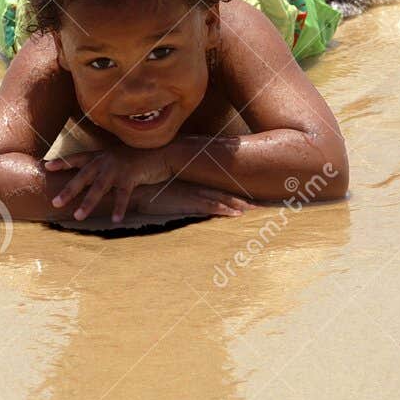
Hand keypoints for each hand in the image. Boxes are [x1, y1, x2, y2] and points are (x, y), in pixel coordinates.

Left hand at [44, 146, 174, 221]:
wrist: (162, 151)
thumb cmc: (139, 156)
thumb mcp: (118, 157)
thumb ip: (105, 165)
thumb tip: (93, 177)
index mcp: (101, 155)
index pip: (78, 158)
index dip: (63, 162)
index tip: (47, 166)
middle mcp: (106, 161)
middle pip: (83, 177)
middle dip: (69, 190)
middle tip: (55, 202)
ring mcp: (118, 168)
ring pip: (99, 188)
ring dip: (88, 204)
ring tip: (78, 216)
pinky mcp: (131, 176)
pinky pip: (122, 195)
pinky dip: (118, 208)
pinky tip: (115, 219)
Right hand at [133, 179, 252, 219]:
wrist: (137, 188)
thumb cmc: (149, 191)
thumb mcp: (168, 193)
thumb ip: (179, 196)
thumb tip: (186, 202)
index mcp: (193, 185)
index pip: (219, 189)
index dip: (235, 194)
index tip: (251, 200)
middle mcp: (196, 187)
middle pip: (226, 193)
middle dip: (244, 200)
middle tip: (262, 204)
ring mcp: (193, 194)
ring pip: (222, 200)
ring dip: (239, 205)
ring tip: (255, 209)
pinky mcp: (187, 201)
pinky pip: (210, 206)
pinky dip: (224, 210)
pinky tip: (237, 214)